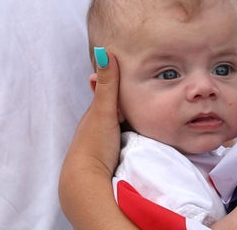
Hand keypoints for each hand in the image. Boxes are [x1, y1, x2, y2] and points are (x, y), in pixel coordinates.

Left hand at [59, 48, 135, 229]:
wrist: (87, 185)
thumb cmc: (93, 145)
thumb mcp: (103, 112)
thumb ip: (107, 85)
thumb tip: (104, 51)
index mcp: (94, 116)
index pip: (108, 96)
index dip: (119, 85)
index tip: (132, 73)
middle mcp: (96, 130)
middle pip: (114, 113)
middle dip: (126, 104)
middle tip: (146, 92)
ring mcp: (103, 148)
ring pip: (119, 129)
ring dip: (130, 122)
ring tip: (150, 114)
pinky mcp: (111, 163)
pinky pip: (124, 144)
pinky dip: (132, 138)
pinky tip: (143, 140)